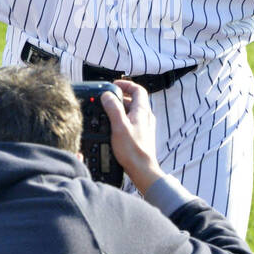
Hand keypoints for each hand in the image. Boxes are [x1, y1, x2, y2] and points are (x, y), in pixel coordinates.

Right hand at [100, 80, 163, 195]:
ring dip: (121, 108)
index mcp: (142, 111)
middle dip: (121, 97)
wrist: (142, 169)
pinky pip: (132, 121)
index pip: (138, 89)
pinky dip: (123, 119)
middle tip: (108, 98)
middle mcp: (146, 117)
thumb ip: (113, 108)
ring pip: (133, 111)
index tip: (114, 85)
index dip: (126, 84)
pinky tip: (114, 126)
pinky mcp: (142, 135)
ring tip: (108, 111)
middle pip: (135, 100)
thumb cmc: (133, 150)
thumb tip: (107, 95)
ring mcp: (145, 126)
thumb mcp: (119, 126)